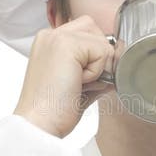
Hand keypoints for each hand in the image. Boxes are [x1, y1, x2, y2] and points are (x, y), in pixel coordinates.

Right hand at [13, 16, 115, 137]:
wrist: (38, 124)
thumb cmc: (53, 110)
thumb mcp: (76, 83)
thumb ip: (94, 69)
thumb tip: (116, 63)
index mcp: (49, 41)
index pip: (87, 32)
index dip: (94, 55)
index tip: (79, 80)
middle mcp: (51, 35)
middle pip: (96, 31)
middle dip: (99, 58)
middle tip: (80, 82)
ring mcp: (57, 37)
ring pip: (102, 42)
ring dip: (98, 67)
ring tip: (76, 83)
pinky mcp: (66, 45)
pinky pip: (103, 53)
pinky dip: (96, 73)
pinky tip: (77, 84)